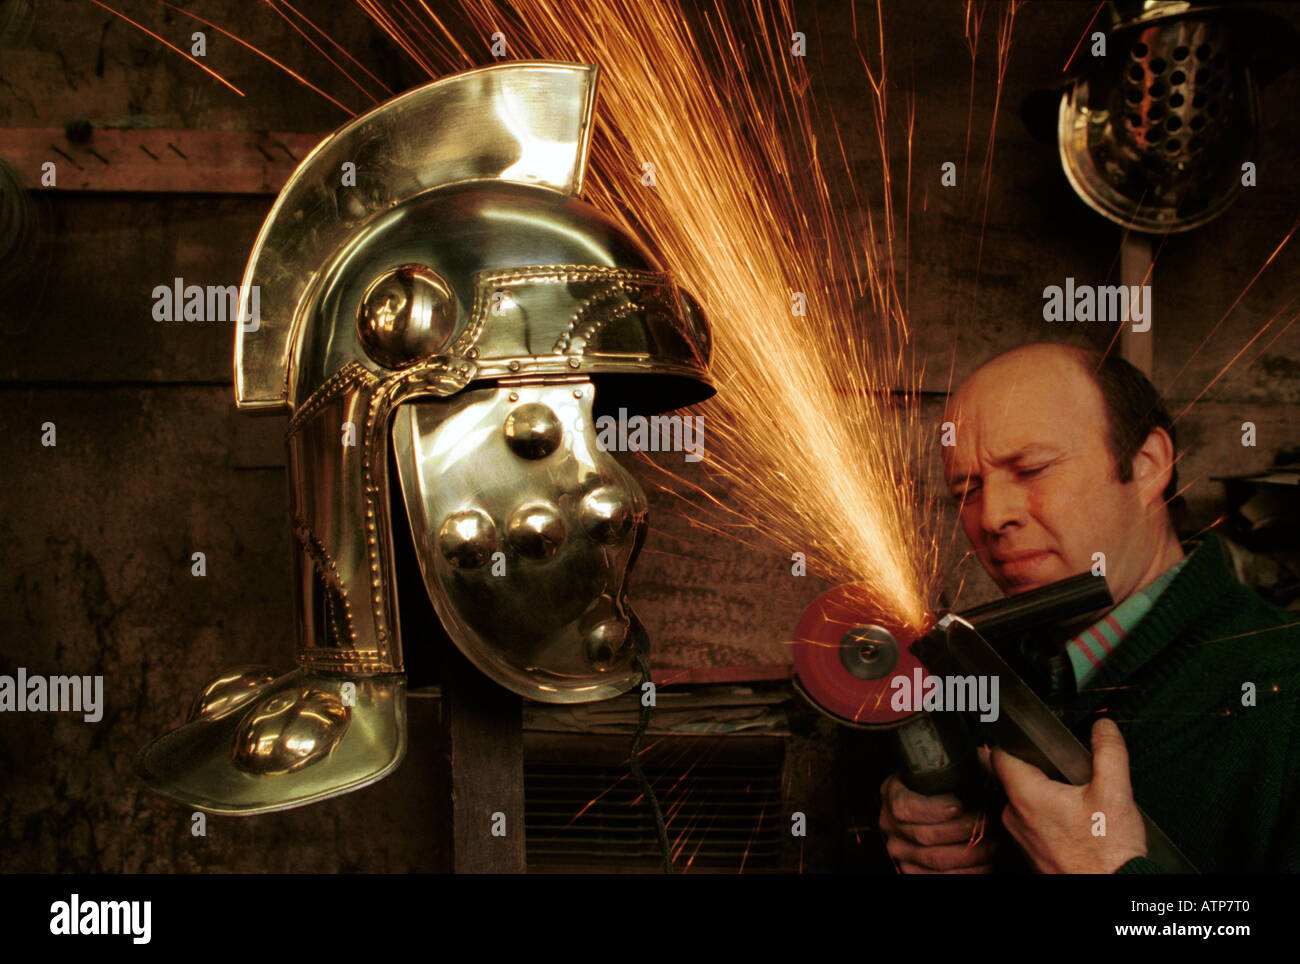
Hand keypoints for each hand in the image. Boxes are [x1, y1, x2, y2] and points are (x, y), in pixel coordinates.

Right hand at [878, 772, 999, 872]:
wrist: (940, 819)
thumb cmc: (948, 794)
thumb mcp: (946, 773)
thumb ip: (962, 764)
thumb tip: (994, 756)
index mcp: (893, 794)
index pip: (904, 805)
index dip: (933, 808)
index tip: (959, 805)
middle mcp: (890, 824)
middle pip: (925, 835)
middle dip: (964, 831)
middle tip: (988, 824)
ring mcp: (900, 851)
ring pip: (936, 859)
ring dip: (972, 853)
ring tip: (993, 842)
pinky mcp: (911, 872)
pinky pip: (939, 877)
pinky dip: (968, 872)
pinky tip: (985, 863)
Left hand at [991, 717, 1146, 873]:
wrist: (1112, 890)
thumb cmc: (1108, 852)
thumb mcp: (1115, 792)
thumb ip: (1108, 752)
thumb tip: (1103, 727)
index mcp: (1026, 795)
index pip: (999, 755)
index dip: (1009, 740)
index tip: (1020, 732)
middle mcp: (1015, 816)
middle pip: (1014, 777)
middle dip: (1037, 769)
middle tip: (1064, 769)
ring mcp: (1020, 836)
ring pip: (1024, 801)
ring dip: (1043, 794)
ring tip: (1073, 798)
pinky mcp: (1030, 851)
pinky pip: (1032, 823)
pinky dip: (1047, 816)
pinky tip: (1072, 819)